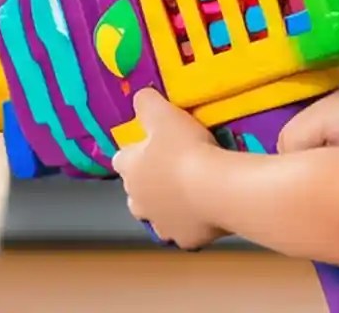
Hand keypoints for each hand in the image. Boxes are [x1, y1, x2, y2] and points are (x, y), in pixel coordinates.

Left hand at [111, 89, 226, 249]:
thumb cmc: (186, 149)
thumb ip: (147, 103)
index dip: (137, 152)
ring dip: (169, 206)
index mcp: (130, 170)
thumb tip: (139, 97)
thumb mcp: (163, 114)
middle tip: (176, 169)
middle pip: (137, 192)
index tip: (155, 145)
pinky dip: (192, 223)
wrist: (216, 189)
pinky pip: (184, 231)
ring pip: (158, 215)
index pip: (122, 159)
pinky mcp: (183, 239)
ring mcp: (160, 223)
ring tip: (192, 191)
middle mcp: (138, 201)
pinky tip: (207, 210)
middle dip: (150, 184)